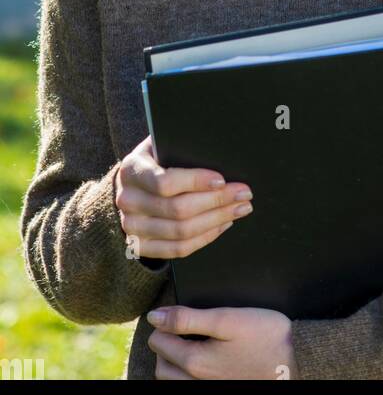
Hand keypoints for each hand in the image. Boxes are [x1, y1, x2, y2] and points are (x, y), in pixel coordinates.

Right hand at [114, 135, 253, 260]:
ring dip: (216, 220)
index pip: (164, 182)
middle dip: (217, 201)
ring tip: (239, 208)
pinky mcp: (140, 245)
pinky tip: (222, 224)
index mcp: (132, 170)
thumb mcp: (163, 144)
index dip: (196, 182)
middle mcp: (127, 200)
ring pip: (181, 232)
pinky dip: (205, 238)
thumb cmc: (158, 158)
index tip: (222, 180)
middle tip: (243, 194)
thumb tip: (220, 152)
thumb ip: (182, 146)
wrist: (132, 184)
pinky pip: (177, 249)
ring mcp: (132, 226)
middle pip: (177, 209)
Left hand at [146, 305, 298, 378]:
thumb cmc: (265, 338)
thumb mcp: (228, 318)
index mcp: (194, 361)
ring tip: (189, 343)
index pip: (158, 341)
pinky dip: (184, 375)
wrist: (292, 364)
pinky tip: (201, 361)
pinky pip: (187, 387)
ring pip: (171, 380)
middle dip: (164, 344)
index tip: (175, 312)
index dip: (164, 322)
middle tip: (181, 327)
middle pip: (160, 364)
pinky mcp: (216, 391)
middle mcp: (194, 382)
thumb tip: (155, 317)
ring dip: (172, 362)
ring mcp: (205, 390)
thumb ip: (188, 318)